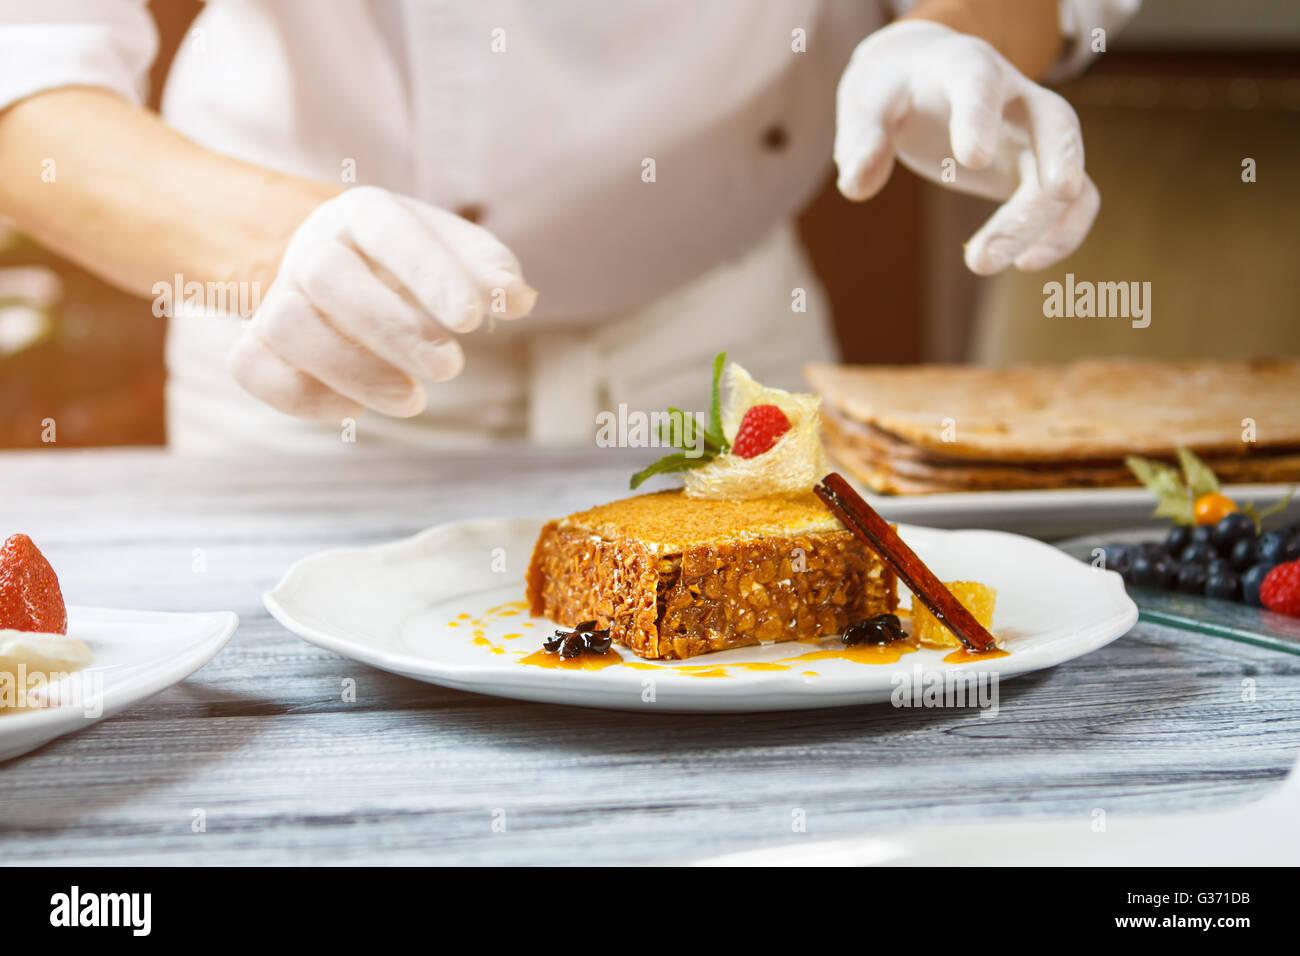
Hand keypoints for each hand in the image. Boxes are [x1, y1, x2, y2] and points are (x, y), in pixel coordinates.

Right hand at [229, 186, 536, 421]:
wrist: (328, 261)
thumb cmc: (406, 258)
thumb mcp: (450, 248)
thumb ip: (488, 269)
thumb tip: (518, 298)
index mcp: (365, 214)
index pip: (390, 231)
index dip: (431, 274)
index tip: (475, 320)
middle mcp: (313, 249)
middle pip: (330, 278)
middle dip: (393, 328)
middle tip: (451, 367)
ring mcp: (278, 295)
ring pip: (288, 326)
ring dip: (352, 370)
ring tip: (412, 399)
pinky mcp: (257, 342)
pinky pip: (253, 367)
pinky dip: (300, 396)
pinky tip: (352, 412)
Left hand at [835, 21, 1098, 274]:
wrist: (921, 79)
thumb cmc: (893, 92)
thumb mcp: (865, 106)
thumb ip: (861, 139)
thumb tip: (856, 186)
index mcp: (967, 67)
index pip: (981, 84)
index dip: (980, 118)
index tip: (971, 159)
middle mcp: (1017, 96)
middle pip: (1056, 126)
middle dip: (1051, 170)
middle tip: (1037, 207)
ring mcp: (1037, 135)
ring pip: (1070, 174)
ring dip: (1043, 225)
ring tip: (985, 262)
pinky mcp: (1040, 170)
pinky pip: (1076, 202)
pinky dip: (1061, 234)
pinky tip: (1026, 263)